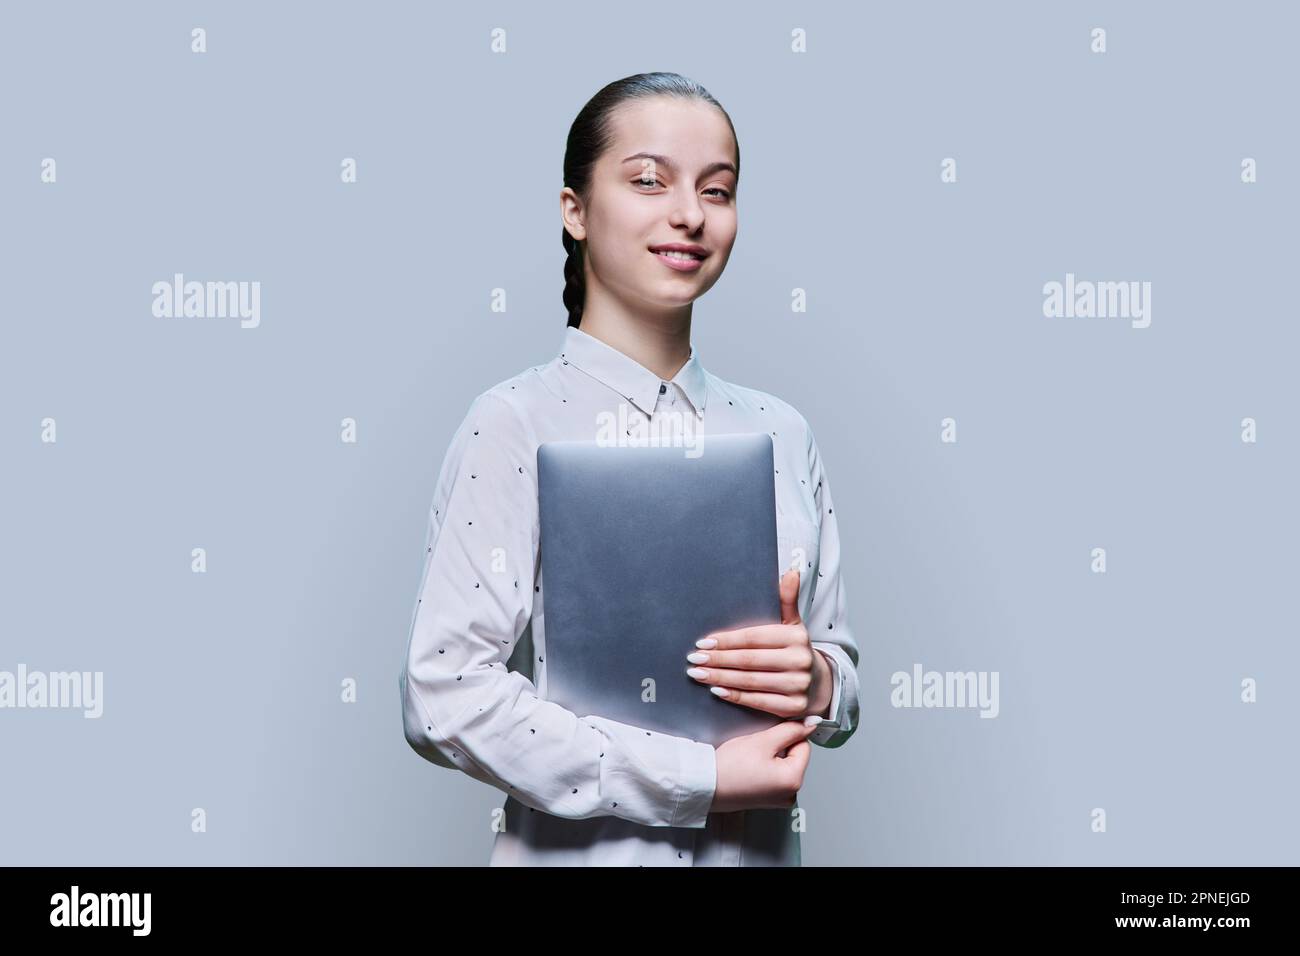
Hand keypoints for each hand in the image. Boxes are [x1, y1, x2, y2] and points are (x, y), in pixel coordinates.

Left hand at [686, 569, 833, 719]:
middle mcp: (799, 660)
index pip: (754, 637)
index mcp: (796, 637)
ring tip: (698, 673)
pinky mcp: (793, 707)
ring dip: (720, 678)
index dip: (726, 640)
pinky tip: (717, 690)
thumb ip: (787, 600)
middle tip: (693, 658)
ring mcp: (798, 686)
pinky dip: (735, 696)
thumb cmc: (796, 650)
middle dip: (718, 659)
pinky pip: (757, 701)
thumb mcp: (794, 624)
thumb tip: (791, 572)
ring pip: (750, 681)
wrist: (820, 684)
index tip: (703, 642)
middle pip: (749, 660)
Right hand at [710, 718, 820, 812]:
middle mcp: (790, 794)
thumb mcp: (763, 741)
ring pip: (782, 765)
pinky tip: (748, 768)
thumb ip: (790, 730)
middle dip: (777, 747)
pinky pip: (772, 776)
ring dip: (769, 756)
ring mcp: (778, 800)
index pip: (804, 745)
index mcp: (794, 781)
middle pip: (793, 756)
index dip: (785, 735)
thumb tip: (812, 723)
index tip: (767, 736)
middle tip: (755, 749)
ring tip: (749, 758)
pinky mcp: (766, 800)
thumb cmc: (729, 767)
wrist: (704, 784)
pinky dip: (763, 768)